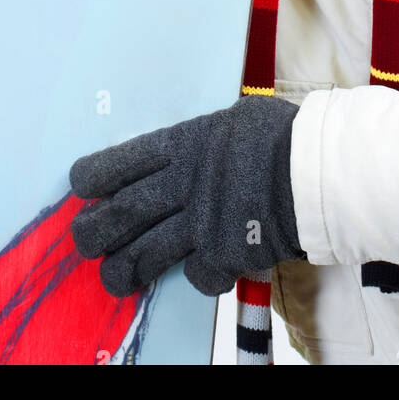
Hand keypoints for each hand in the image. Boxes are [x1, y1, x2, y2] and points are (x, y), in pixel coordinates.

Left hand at [69, 95, 305, 297]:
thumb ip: (204, 140)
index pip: (118, 163)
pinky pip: (195, 276)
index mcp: (181, 145)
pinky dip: (196, 276)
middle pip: (118, 215)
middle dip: (92, 233)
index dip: (91, 179)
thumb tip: (196, 145)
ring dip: (124, 271)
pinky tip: (204, 270)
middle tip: (84, 241)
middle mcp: (181, 185)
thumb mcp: (233, 120)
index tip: (80, 189)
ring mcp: (199, 224)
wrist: (318, 169)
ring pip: (143, 255)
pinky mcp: (221, 255)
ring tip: (117, 279)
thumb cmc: (281, 134)